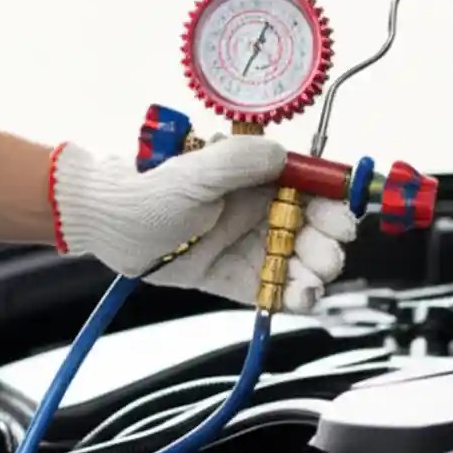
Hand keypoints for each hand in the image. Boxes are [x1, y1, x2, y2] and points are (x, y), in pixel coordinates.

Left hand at [50, 135, 356, 311]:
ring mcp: (250, 246)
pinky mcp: (237, 279)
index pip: (311, 189)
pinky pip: (273, 290)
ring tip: (311, 283)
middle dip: (327, 245)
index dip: (333, 205)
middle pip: (313, 230)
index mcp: (257, 178)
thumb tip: (281, 154)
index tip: (343, 221)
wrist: (109, 225)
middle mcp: (261, 211)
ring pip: (298, 262)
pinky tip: (301, 298)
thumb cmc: (146, 190)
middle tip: (326, 257)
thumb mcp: (193, 172)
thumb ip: (237, 160)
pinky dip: (293, 297)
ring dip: (314, 274)